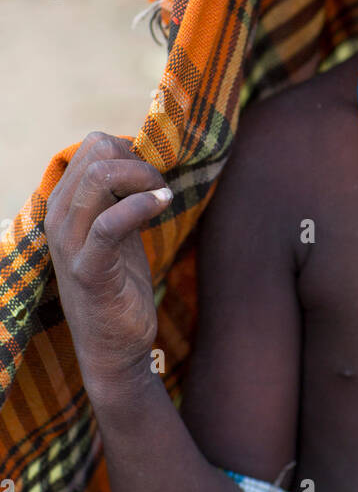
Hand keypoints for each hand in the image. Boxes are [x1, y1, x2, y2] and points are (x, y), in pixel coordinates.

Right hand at [45, 131, 171, 389]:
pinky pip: (110, 223)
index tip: (153, 178)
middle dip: (141, 161)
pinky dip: (142, 205)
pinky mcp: (88, 270)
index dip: (132, 151)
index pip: (93, 146)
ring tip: (164, 197)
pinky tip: (163, 204)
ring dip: (144, 178)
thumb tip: (145, 157)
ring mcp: (69, 243)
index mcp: (64, 204)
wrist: (114, 345)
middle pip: (96, 153)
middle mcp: (58, 218)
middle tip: (161, 188)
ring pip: (98, 178)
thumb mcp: (117, 229)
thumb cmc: (120, 282)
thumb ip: (121, 196)